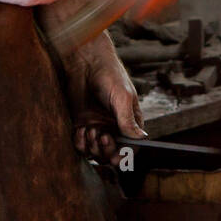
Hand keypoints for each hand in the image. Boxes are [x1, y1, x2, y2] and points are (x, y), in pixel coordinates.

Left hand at [59, 29, 145, 162]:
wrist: (86, 62)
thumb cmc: (110, 75)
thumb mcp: (122, 97)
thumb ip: (128, 120)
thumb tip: (140, 139)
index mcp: (129, 121)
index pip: (131, 146)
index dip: (124, 155)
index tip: (116, 158)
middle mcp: (114, 127)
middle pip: (112, 152)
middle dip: (107, 150)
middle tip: (103, 137)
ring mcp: (97, 126)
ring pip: (95, 151)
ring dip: (93, 147)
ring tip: (91, 130)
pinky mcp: (81, 123)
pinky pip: (80, 144)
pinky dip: (80, 143)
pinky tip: (81, 130)